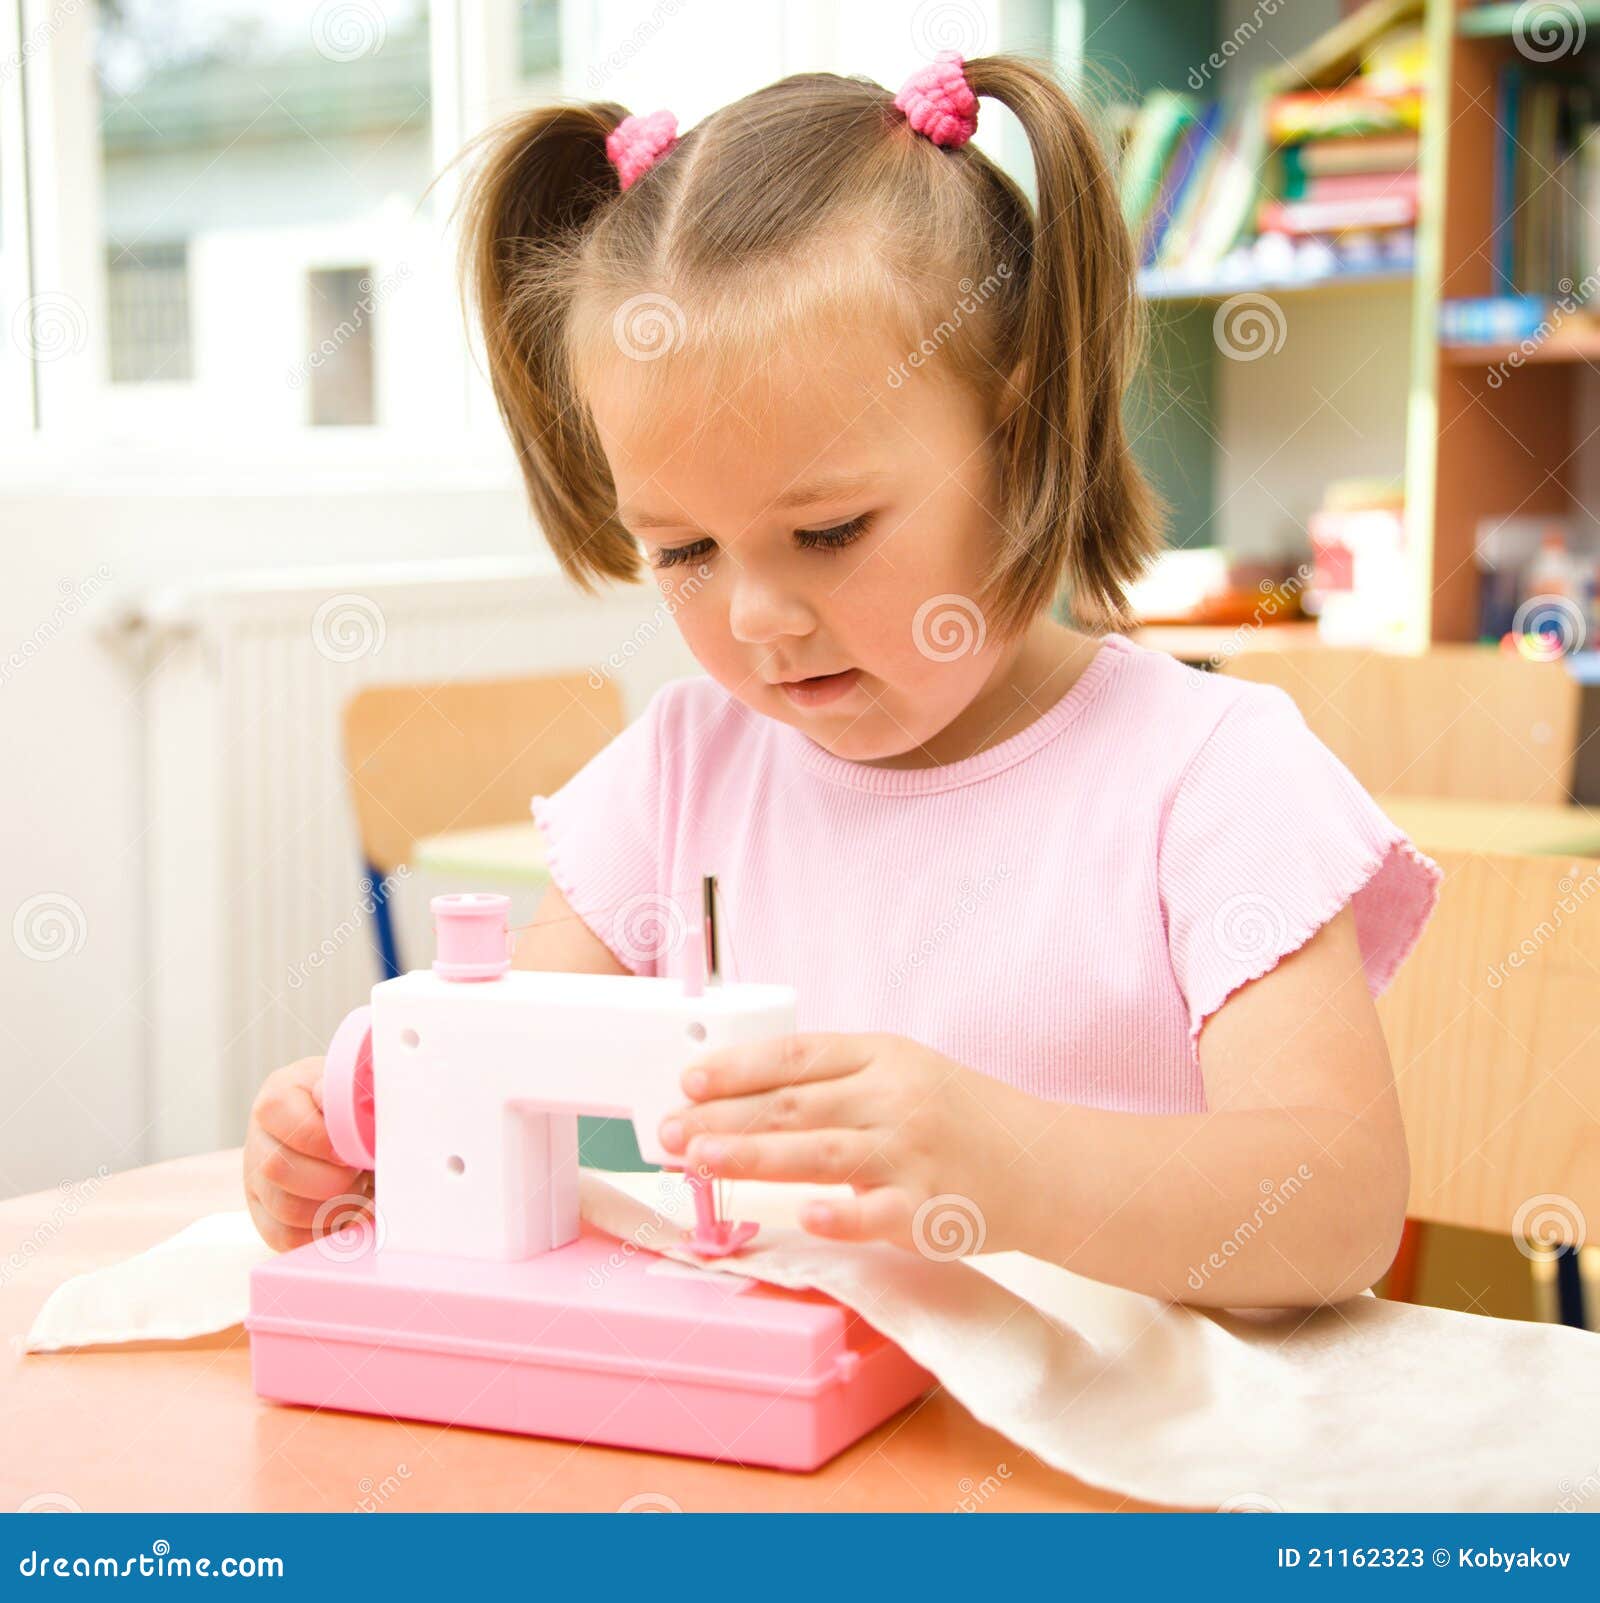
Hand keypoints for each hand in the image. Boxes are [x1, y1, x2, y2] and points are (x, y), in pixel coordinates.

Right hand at [243, 1057, 373, 1251]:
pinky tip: (347, 1215)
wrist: (352, 1121)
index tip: (352, 1150)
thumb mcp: (355, 1084)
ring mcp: (257, 1179)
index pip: (284, 1119)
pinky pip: (285, 1237)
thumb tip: (336, 1099)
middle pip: (279, 1170)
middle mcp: (260, 1138)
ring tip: (359, 1191)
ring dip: (332, 1208)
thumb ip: (349, 1092)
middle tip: (361, 1173)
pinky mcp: (265, 1213)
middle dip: (333, 1180)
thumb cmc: (356, 1102)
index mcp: (279, 1096)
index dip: (323, 1141)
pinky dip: (323, 1233)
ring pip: (285, 1209)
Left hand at [656, 1031, 1026, 1256]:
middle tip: (668, 1129)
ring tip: (698, 1160)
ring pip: (820, 1154)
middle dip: (723, 1117)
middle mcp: (895, 1099)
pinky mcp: (928, 1209)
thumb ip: (838, 1078)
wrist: (1044, 1164)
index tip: (689, 1078)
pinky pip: (877, 1212)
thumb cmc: (960, 1117)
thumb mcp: (904, 1071)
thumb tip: (749, 1091)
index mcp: (884, 1058)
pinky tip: (803, 1215)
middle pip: (795, 1106)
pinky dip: (841, 1213)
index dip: (739, 1067)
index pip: (798, 1056)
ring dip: (753, 1157)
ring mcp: (912, 1154)